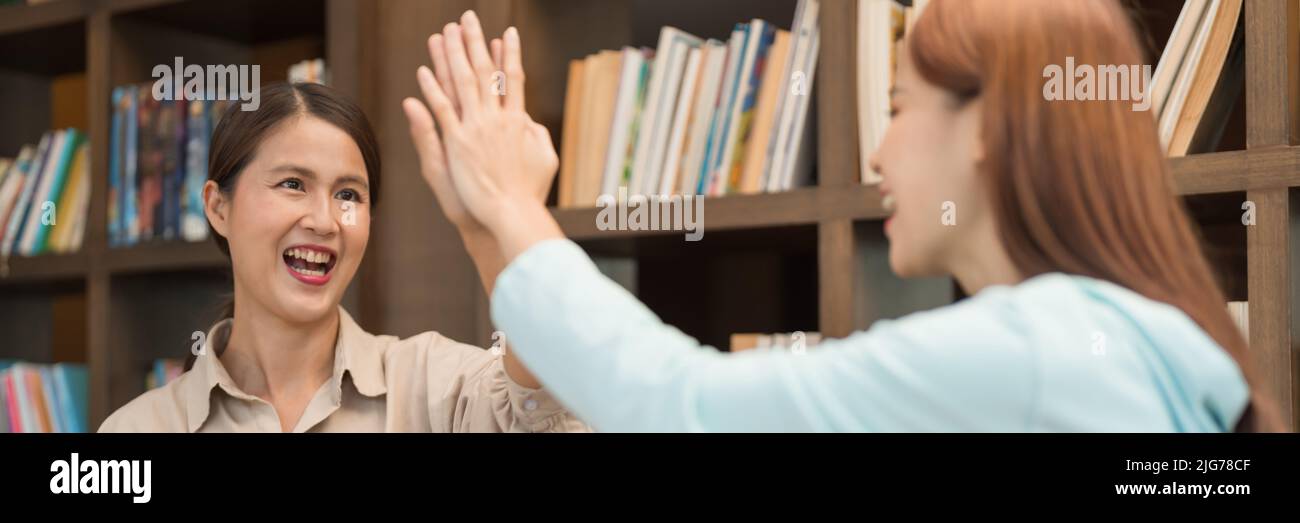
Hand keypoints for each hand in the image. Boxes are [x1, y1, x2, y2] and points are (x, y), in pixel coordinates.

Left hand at [402, 11, 557, 236]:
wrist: (510, 215)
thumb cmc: (530, 194)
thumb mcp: (546, 162)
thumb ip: (538, 137)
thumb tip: (532, 120)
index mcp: (518, 122)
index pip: (512, 80)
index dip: (509, 55)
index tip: (507, 35)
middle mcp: (496, 119)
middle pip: (483, 73)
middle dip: (475, 43)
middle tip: (468, 20)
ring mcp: (475, 129)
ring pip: (461, 84)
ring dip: (451, 56)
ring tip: (444, 33)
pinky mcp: (457, 143)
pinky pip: (442, 110)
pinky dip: (433, 90)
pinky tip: (423, 71)